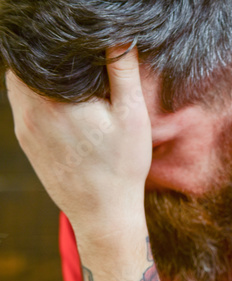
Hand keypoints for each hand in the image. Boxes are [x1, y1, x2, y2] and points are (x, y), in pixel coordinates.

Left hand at [6, 46, 150, 236]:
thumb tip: (120, 37)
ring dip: (40, 78)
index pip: (39, 52)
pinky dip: (37, 97)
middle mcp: (31, 110)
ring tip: (70, 83)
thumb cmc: (122, 167)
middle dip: (47, 60)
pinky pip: (23, 106)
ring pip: (20, 85)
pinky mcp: (25, 140)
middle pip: (25, 66)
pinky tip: (64, 106)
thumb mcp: (132, 116)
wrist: (103, 213)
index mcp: (56, 98)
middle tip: (75, 65)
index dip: (55, 43)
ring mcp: (24, 126)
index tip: (75, 46)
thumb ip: (123, 72)